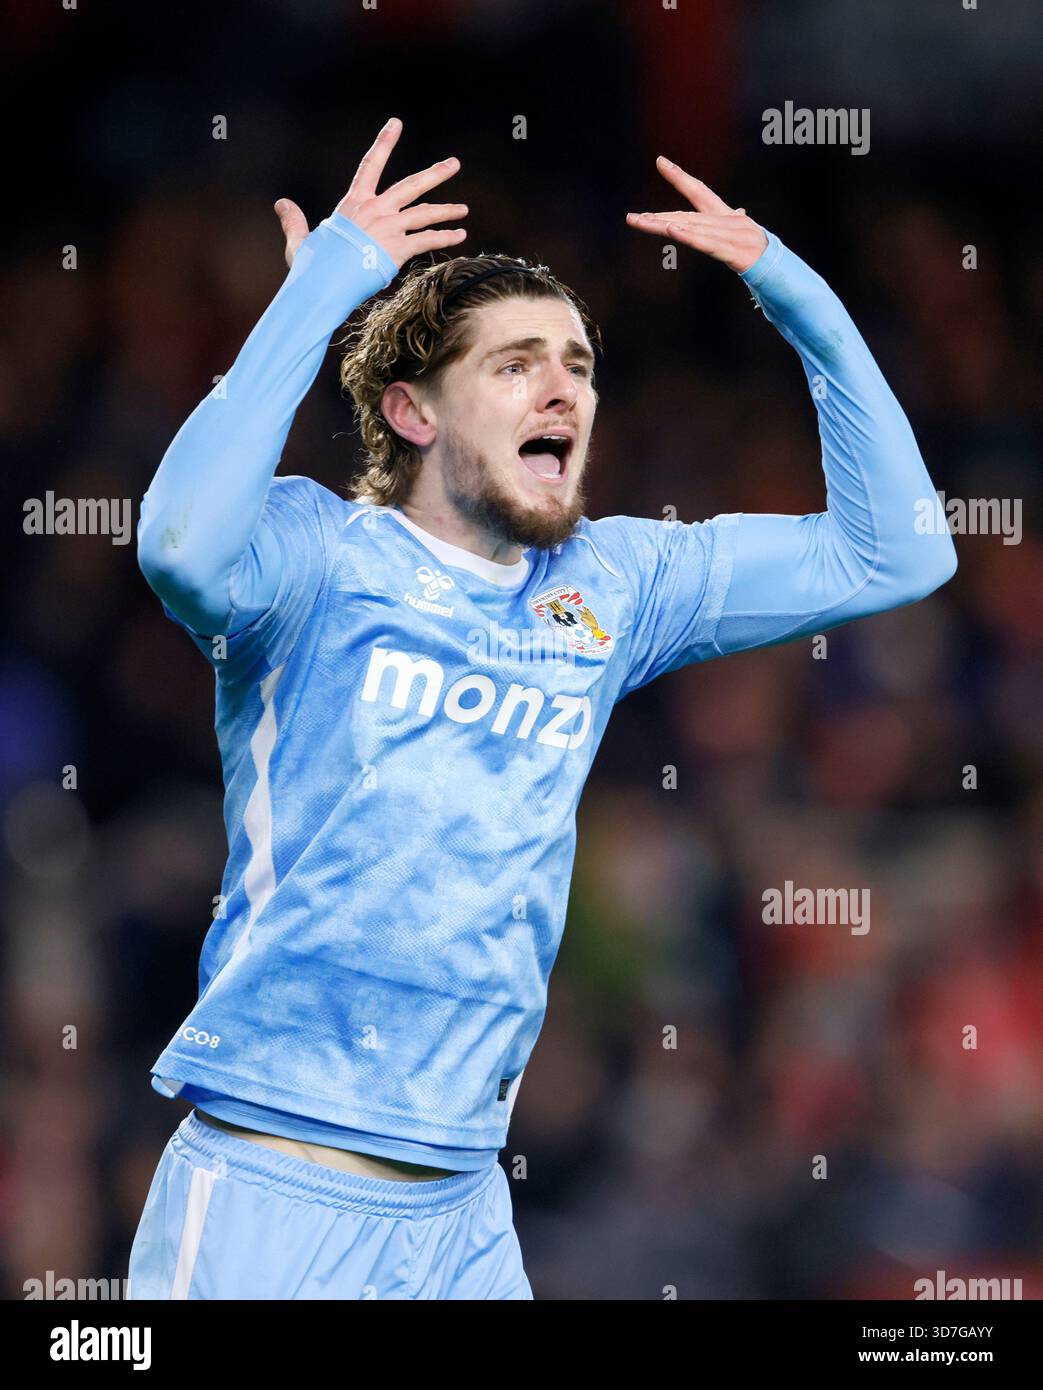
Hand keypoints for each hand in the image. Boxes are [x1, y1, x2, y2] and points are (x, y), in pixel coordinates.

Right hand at [273, 117, 467, 269]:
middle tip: (454, 164)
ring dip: (447, 210)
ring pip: (425, 213)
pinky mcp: (398, 250)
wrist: (322, 285)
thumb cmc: (310, 266)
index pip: (370, 164)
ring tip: (464, 210)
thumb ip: (294, 220)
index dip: (384, 141)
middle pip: (412, 185)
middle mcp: (375, 210)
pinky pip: (427, 240)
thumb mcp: (300, 239)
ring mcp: (389, 229)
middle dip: (435, 173)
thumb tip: (281, 203)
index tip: (396, 123)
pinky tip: (460, 235)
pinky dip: (445, 237)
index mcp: (354, 203)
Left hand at [626, 157, 766, 273]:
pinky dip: (688, 236)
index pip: (698, 190)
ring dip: (664, 226)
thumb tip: (740, 210)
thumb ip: (736, 223)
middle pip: (684, 216)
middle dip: (657, 217)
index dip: (679, 176)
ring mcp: (727, 233)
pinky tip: (671, 230)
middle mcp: (723, 219)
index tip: (660, 161)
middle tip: (631, 218)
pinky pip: (705, 243)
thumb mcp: (743, 233)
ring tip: (643, 222)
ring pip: (690, 228)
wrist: (779, 265)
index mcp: (724, 214)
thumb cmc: (758, 250)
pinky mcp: (730, 250)